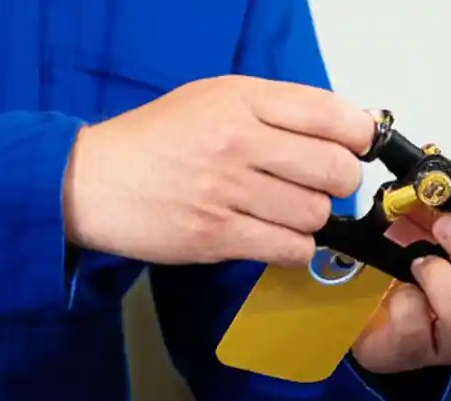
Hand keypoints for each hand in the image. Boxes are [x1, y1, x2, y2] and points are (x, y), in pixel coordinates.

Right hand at [62, 75, 372, 266]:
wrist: (90, 181)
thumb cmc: (160, 141)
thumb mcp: (216, 101)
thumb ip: (278, 112)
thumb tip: (350, 134)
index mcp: (241, 100)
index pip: (333, 115)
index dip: (360, 138)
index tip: (356, 149)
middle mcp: (236, 140)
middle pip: (335, 170)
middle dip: (339, 184)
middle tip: (319, 186)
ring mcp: (226, 189)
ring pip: (316, 214)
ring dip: (311, 220)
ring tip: (283, 211)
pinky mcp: (216, 235)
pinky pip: (291, 249)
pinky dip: (295, 248)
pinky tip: (276, 237)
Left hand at [350, 192, 450, 373]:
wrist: (378, 315)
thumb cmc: (420, 275)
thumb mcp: (443, 236)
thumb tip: (450, 184)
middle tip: (445, 223)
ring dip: (441, 277)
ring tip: (418, 258)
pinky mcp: (416, 354)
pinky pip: (417, 329)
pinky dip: (406, 301)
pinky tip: (398, 289)